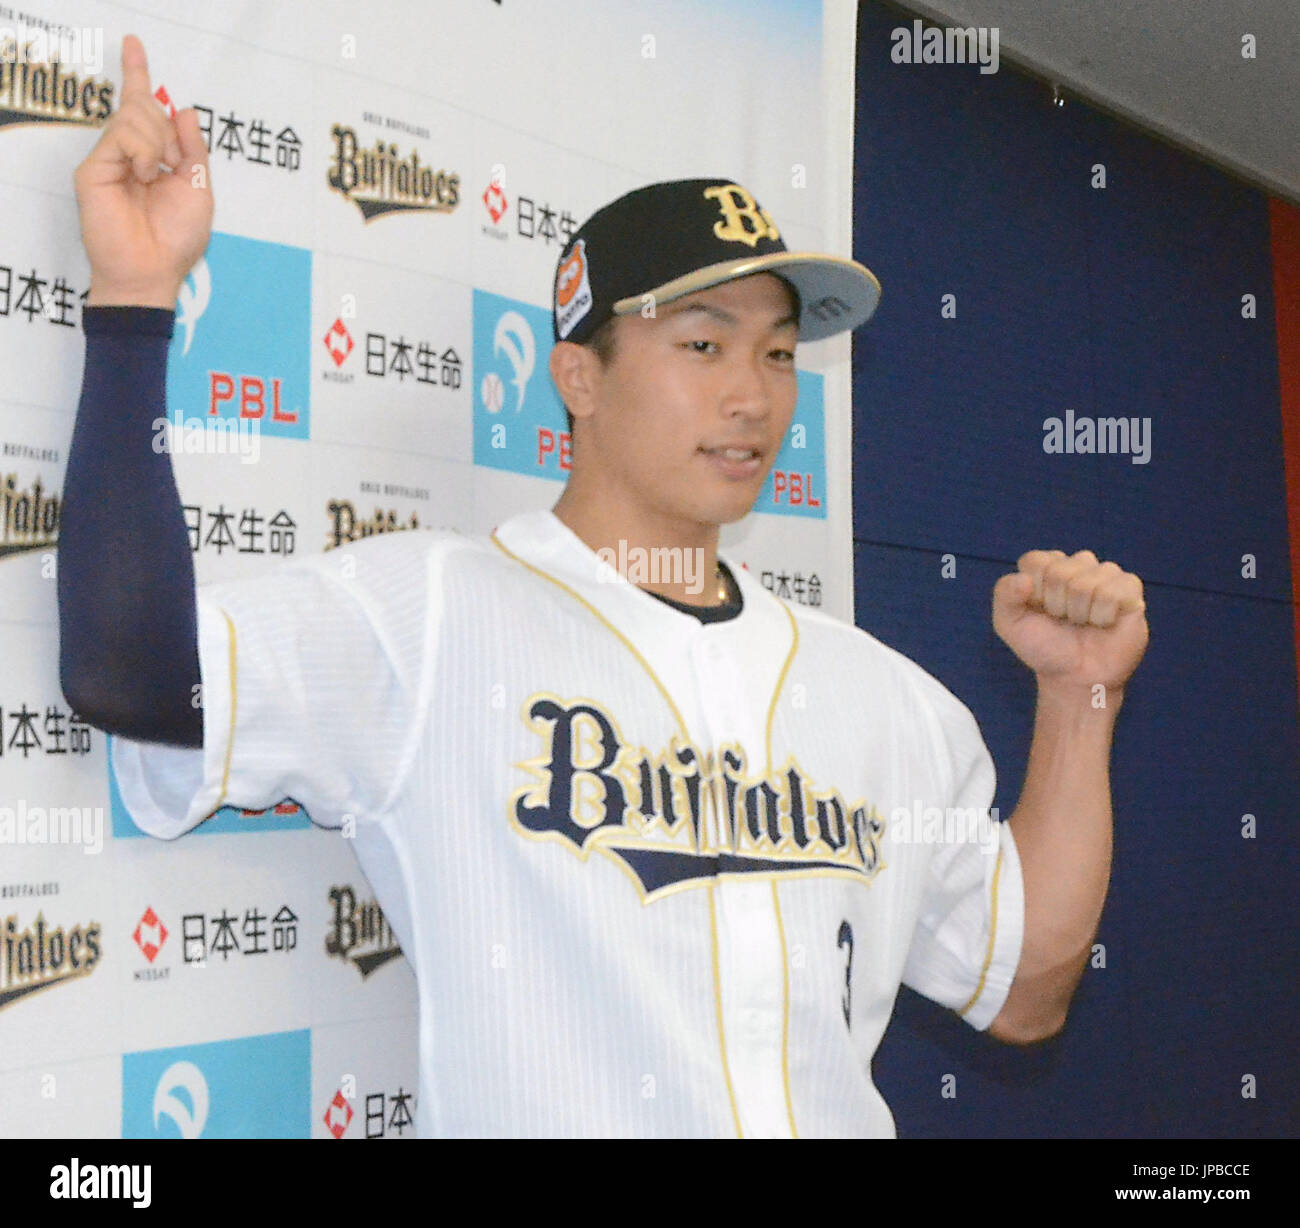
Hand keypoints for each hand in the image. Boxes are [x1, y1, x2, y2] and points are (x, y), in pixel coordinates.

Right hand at [74, 34, 212, 307]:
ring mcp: (108, 159)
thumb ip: (193, 149)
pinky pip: (124, 135)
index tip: (134, 43)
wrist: (153, 270)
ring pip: (134, 116)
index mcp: (153, 157)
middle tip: (169, 165)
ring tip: (155, 176)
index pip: (144, 108)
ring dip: (157, 142)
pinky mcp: (93, 168)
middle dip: (165, 129)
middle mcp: (128, 154)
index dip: (138, 75)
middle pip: (144, 107)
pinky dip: (143, 152)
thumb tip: (183, 108)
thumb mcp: (199, 188)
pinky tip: (144, 175)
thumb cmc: (176, 238)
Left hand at [992, 549, 1148, 694]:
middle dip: (1057, 605)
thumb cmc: (1043, 647)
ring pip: (1087, 583)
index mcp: (1046, 566)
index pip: (1035, 561)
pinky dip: (1104, 615)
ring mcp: (1104, 574)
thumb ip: (1004, 595)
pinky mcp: (1129, 588)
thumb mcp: (1009, 624)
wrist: (1075, 677)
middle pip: (1060, 572)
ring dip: (1081, 612)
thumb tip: (1024, 578)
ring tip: (1083, 622)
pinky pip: (1114, 592)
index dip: (1035, 592)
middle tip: (1063, 620)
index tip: (1039, 610)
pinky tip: (1104, 622)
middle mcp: (1076, 564)